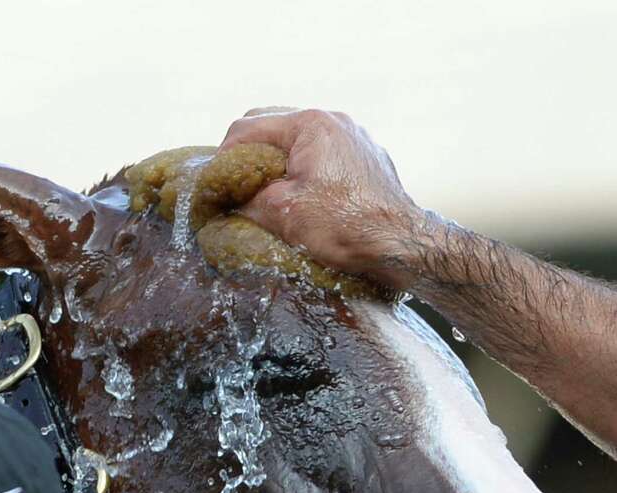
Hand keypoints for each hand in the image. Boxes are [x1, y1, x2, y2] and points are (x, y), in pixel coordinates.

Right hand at [218, 107, 426, 287]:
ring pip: (302, 143)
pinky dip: (307, 172)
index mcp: (310, 125)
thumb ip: (248, 200)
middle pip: (275, 128)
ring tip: (269, 195)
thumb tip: (227, 201)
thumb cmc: (346, 228)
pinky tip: (304, 199)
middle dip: (251, 156)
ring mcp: (356, 139)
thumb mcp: (283, 214)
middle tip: (237, 188)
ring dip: (280, 164)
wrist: (403, 246)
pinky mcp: (370, 161)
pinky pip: (327, 157)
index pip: (248, 128)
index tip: (213, 185)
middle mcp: (335, 122)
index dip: (223, 157)